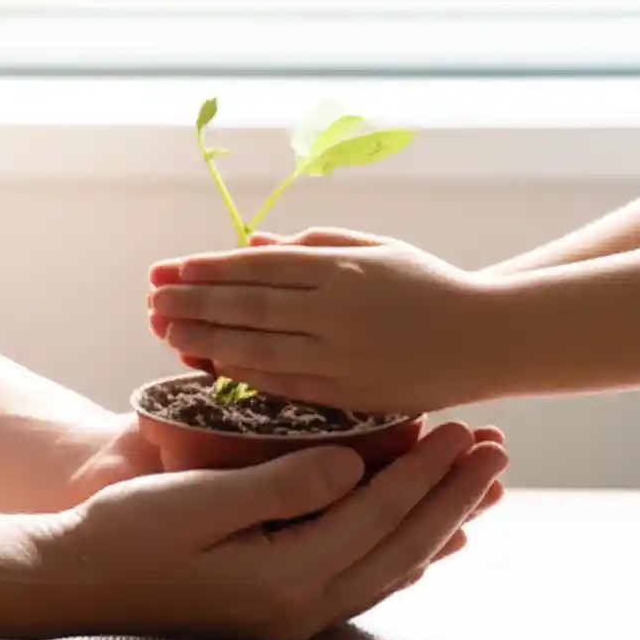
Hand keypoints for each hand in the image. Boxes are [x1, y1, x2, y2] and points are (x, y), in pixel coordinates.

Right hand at [18, 421, 507, 639]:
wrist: (73, 581)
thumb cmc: (127, 532)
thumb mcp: (199, 501)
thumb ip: (283, 485)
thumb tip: (355, 464)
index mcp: (287, 578)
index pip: (379, 515)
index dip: (426, 470)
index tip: (464, 428)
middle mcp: (301, 606)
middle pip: (401, 545)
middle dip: (453, 497)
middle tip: (497, 452)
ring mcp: (292, 614)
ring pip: (390, 565)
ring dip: (439, 523)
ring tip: (481, 490)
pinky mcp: (279, 606)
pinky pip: (361, 580)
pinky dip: (401, 553)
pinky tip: (425, 542)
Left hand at [148, 228, 489, 412]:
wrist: (486, 337)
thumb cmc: (427, 285)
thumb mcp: (376, 249)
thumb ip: (313, 246)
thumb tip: (252, 246)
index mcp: (343, 268)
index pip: (260, 267)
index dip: (210, 268)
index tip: (171, 268)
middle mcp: (338, 310)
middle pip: (249, 306)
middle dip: (194, 301)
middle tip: (152, 298)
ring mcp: (343, 355)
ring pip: (258, 347)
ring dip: (206, 339)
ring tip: (165, 331)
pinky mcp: (351, 393)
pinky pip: (285, 384)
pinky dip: (244, 374)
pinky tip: (211, 365)